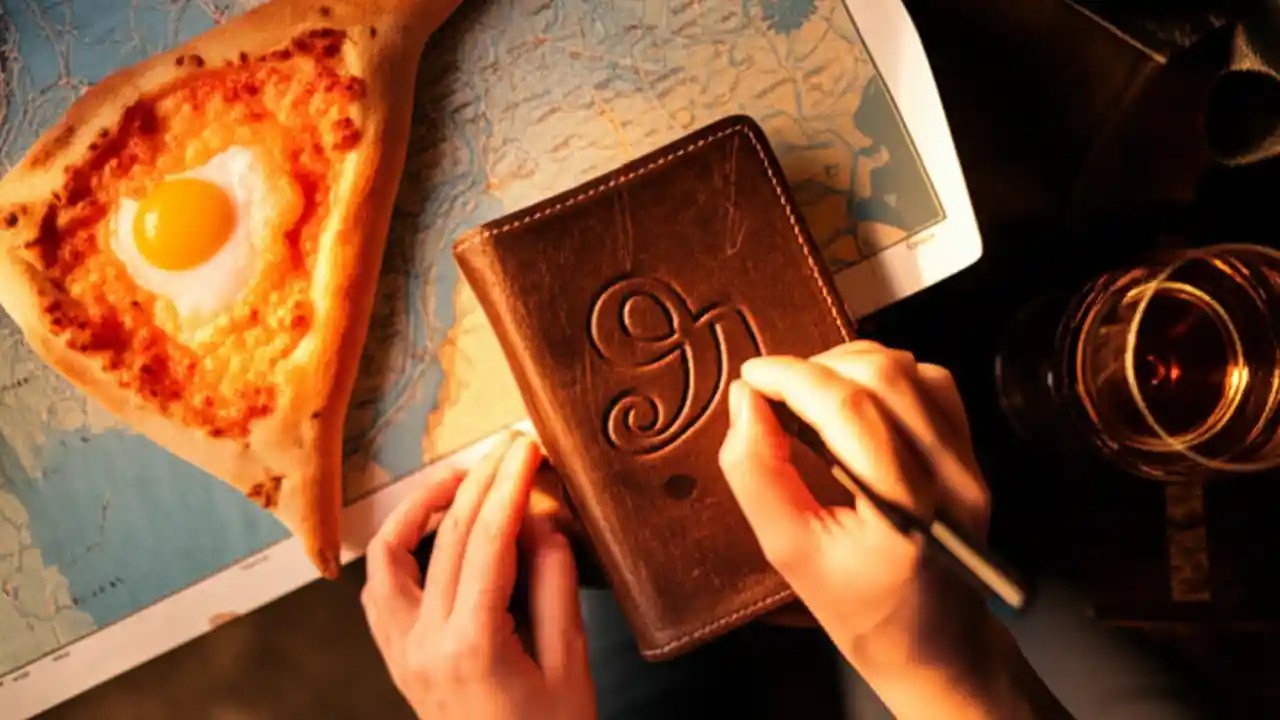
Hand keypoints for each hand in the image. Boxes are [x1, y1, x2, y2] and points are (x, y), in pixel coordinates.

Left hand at [361, 432, 596, 719]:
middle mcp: (424, 645)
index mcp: (472, 646)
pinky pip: (380, 590)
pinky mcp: (397, 659)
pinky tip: (429, 532)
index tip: (526, 448)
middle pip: (445, 538)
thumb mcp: (570, 666)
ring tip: (462, 478)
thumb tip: (539, 523)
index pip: (486, 541)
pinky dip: (399, 549)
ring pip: (392, 556)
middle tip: (509, 447)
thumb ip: (554, 588)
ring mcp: (401, 653)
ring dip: (423, 507)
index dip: (508, 486)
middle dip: (479, 482)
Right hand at [719, 341, 1067, 718]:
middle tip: (776, 388)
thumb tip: (744, 399)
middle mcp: (950, 476)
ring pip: (910, 368)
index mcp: (904, 510)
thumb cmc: (859, 608)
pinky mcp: (974, 451)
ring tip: (810, 393)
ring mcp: (970, 461)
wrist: (937, 644)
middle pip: (884, 375)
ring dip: (849, 365)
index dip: (792, 378)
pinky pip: (931, 382)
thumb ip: (758, 474)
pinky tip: (854, 400)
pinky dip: (884, 375)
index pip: (850, 411)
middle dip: (816, 366)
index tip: (749, 377)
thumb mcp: (789, 552)